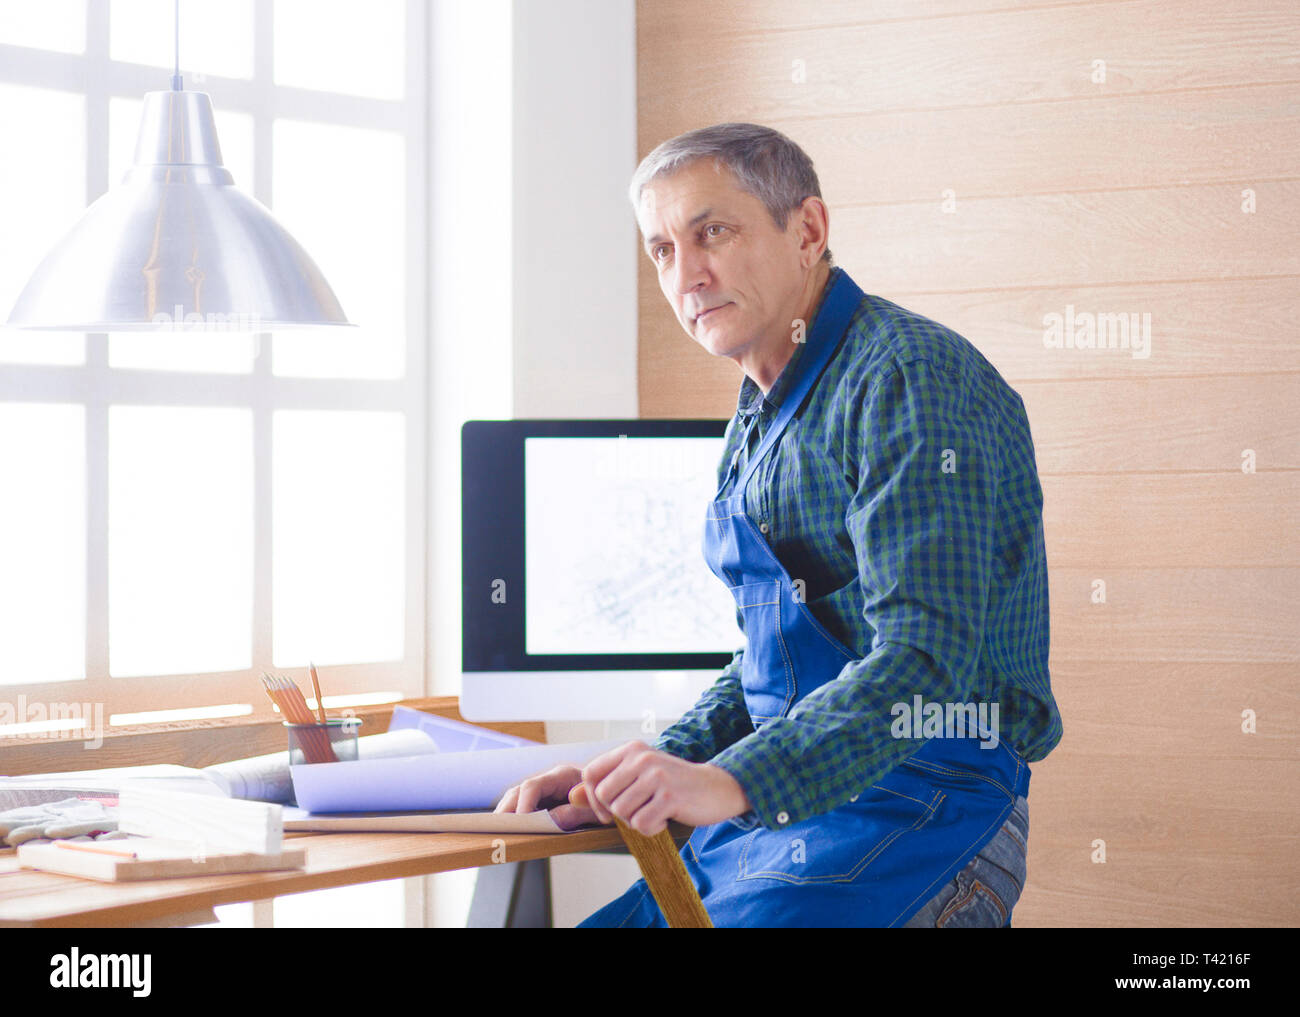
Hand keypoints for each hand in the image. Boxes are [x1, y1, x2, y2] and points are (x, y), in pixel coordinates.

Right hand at [494, 764, 598, 830]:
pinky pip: (523, 807)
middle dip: (507, 809)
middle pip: (519, 791)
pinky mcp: (543, 802)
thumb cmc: (605, 801)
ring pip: (517, 798)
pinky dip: (515, 818)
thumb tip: (551, 821)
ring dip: (507, 814)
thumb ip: (575, 812)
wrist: (612, 797)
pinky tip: (509, 832)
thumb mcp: (596, 808)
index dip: (522, 804)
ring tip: (497, 833)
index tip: (519, 822)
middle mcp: (548, 781)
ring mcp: (544, 791)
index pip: (532, 786)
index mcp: (561, 776)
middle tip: (497, 829)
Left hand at [569, 741, 750, 835]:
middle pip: (604, 796)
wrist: (717, 788)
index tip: (607, 812)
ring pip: (621, 812)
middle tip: (638, 813)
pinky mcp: (669, 796)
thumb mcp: (639, 779)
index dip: (592, 798)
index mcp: (631, 750)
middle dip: (616, 813)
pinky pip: (641, 824)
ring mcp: (656, 776)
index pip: (590, 773)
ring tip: (654, 813)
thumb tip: (572, 797)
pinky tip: (665, 819)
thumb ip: (607, 786)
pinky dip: (651, 829)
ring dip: (636, 821)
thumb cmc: (674, 785)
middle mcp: (642, 758)